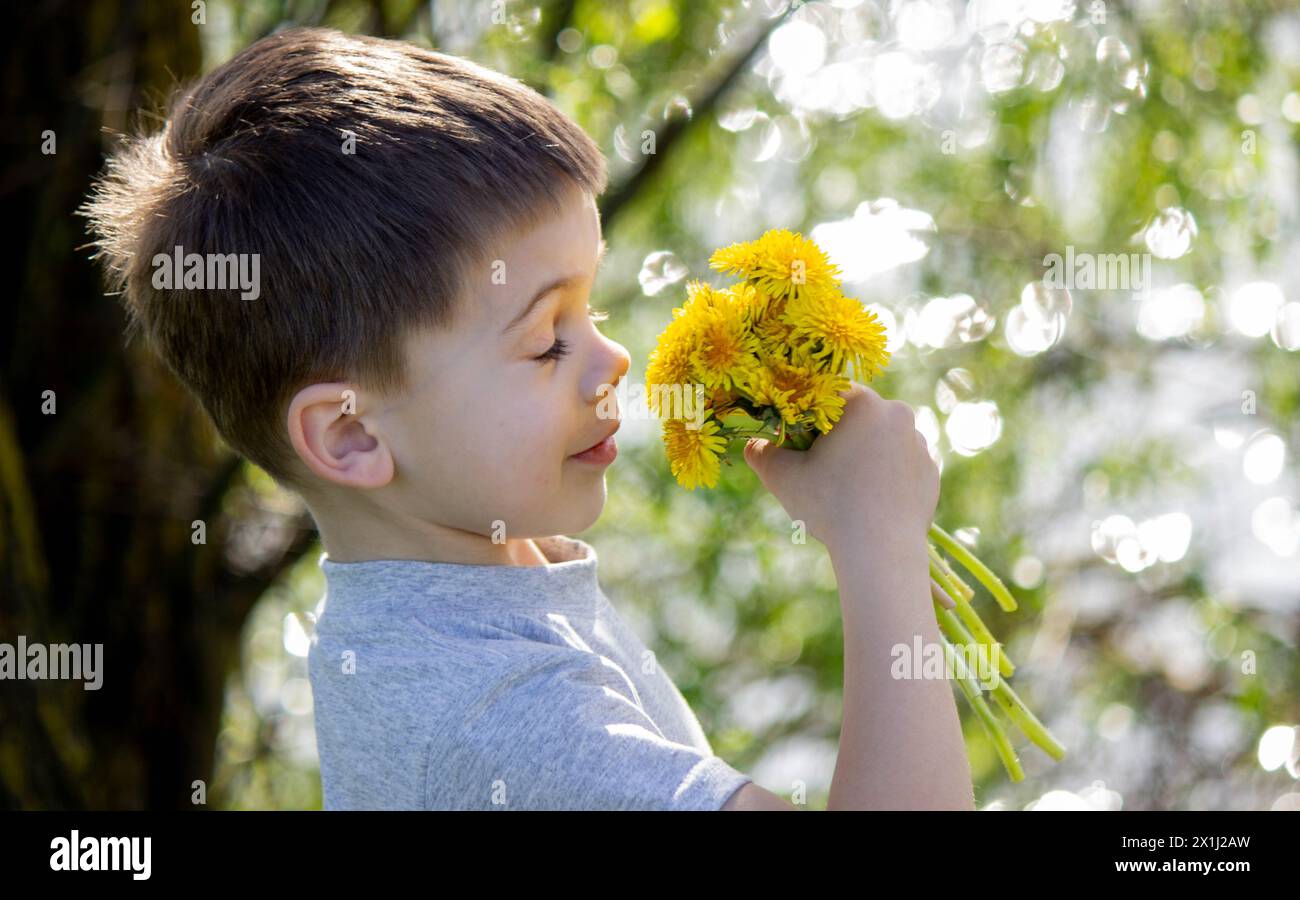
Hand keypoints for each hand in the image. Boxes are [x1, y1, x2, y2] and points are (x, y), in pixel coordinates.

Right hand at [742, 382, 939, 558]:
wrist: (881, 550)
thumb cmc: (829, 504)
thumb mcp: (782, 476)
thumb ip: (761, 453)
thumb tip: (751, 446)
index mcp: (864, 404)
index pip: (832, 395)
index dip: (811, 416)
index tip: (800, 441)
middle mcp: (899, 416)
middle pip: (859, 418)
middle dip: (839, 437)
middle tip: (819, 468)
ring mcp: (919, 446)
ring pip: (881, 442)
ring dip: (863, 456)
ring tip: (844, 490)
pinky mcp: (929, 474)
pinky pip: (900, 467)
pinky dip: (884, 479)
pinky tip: (867, 502)